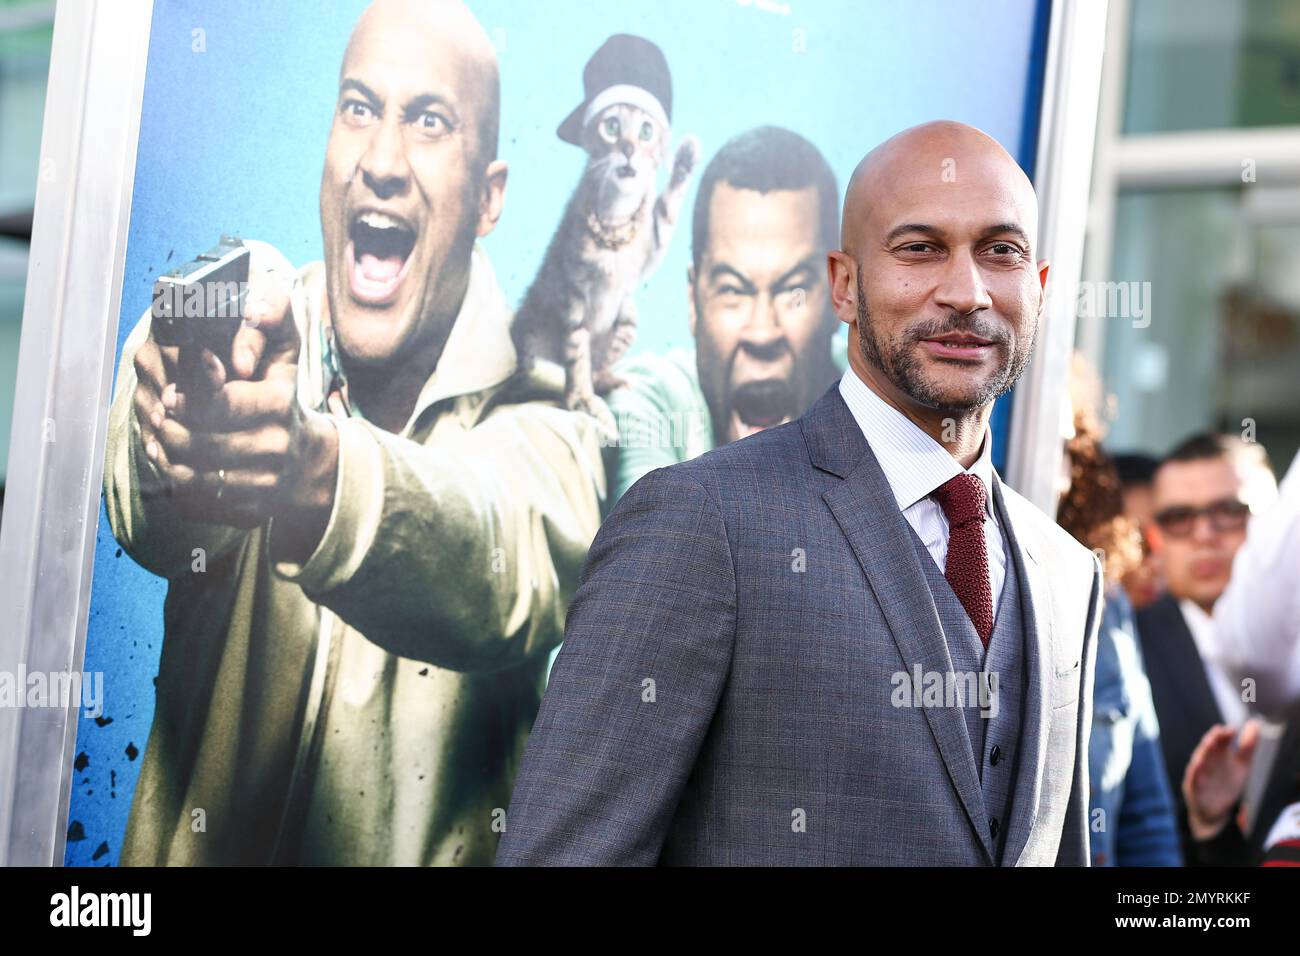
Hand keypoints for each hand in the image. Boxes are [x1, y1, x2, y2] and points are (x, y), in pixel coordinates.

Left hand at [138, 250, 338, 555]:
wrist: (318, 465)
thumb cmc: (288, 398)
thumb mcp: (287, 349)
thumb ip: (267, 318)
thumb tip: (249, 312)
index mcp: (283, 404)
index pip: (218, 402)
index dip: (185, 395)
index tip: (171, 389)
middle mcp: (278, 448)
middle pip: (198, 441)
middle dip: (168, 426)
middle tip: (160, 411)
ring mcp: (266, 486)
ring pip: (194, 475)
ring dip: (168, 456)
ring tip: (160, 437)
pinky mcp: (254, 512)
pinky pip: (200, 503)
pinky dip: (179, 484)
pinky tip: (174, 465)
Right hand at [1183, 719, 1259, 840]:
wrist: (1216, 811)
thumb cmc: (1227, 784)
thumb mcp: (1242, 766)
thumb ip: (1247, 746)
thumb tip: (1255, 723)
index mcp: (1218, 755)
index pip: (1220, 740)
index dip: (1225, 734)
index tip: (1232, 729)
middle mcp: (1207, 761)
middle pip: (1209, 747)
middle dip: (1214, 738)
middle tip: (1220, 731)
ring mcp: (1199, 773)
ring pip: (1199, 759)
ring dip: (1204, 751)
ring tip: (1210, 742)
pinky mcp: (1193, 787)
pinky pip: (1193, 777)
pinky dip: (1195, 771)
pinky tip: (1198, 764)